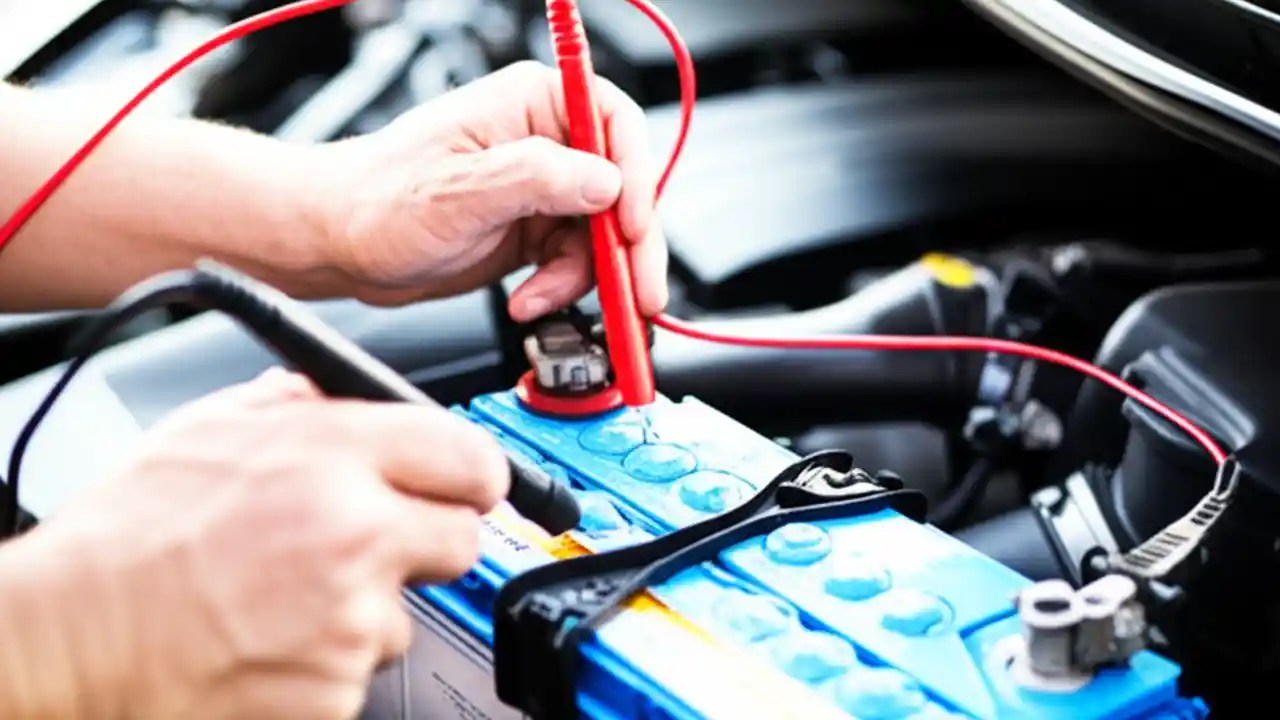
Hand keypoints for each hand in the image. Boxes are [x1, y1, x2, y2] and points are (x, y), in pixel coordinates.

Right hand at [3, 369, 507, 719]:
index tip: (473, 484)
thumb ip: (291, 402)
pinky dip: (329, 657)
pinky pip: (363, 667)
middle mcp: (355, 532)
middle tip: (378, 544)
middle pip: (464, 538)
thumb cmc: (125, 538)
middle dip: (429, 540)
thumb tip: (330, 394)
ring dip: (366, 606)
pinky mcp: (337, 688)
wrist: (71, 639)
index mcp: (332, 455)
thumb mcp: (207, 428)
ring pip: (407, 611)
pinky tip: (272, 636)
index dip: (475, 473)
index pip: (470, 456)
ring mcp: (351, 617)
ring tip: (286, 596)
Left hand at [312, 60, 668, 321]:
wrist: (342, 246)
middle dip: (629, 246)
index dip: (637, 177)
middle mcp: (546, 142)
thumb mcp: (459, 190)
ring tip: (538, 296)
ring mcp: (544, 190)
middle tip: (640, 293)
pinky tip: (526, 298)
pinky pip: (576, 263)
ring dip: (584, 276)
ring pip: (604, 235)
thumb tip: (605, 182)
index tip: (632, 226)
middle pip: (622, 188)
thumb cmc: (378, 200)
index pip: (615, 126)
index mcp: (531, 103)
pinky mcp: (536, 231)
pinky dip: (559, 288)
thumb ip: (537, 179)